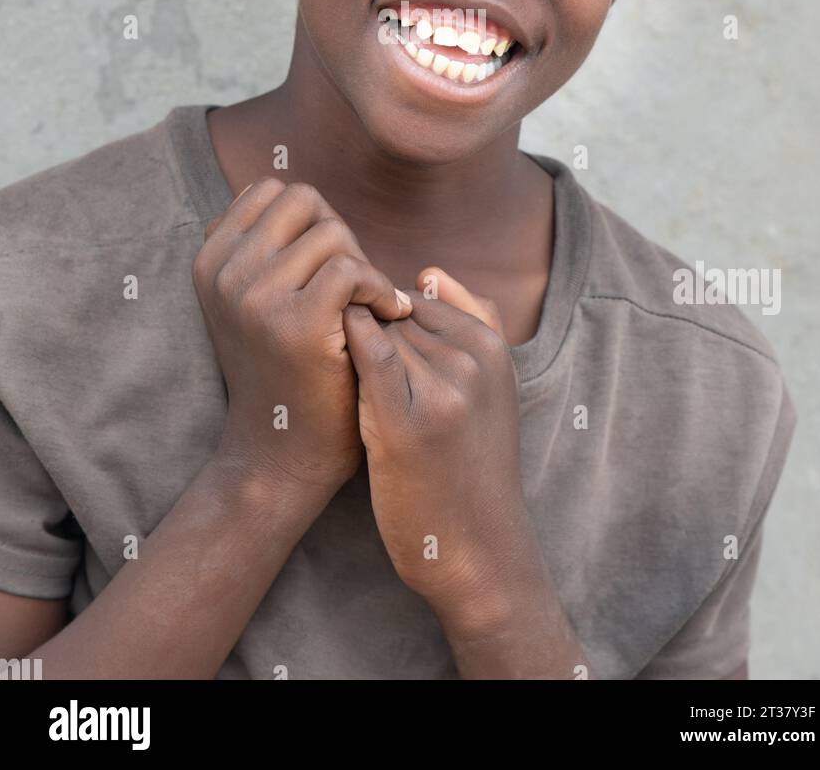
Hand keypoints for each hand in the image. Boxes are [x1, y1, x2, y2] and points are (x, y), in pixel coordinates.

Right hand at [192, 179, 410, 497]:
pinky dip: (381, 289)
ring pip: (332, 232)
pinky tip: (387, 318)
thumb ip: (261, 244)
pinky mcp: (296, 323)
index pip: (274, 190)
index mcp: (210, 258)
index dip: (312, 221)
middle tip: (353, 287)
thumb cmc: (284, 366)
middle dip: (337, 236)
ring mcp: (254, 296)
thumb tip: (277, 187)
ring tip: (365, 307)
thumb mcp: (254, 299)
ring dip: (362, 266)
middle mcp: (223, 271)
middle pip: (305, 200)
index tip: (326, 268)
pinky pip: (352, 269)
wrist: (282, 451)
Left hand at [342, 267, 538, 623]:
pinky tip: (326, 374)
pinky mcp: (406, 424)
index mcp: (492, 346)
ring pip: (375, 333)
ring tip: (333, 384)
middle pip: (393, 315)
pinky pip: (367, 357)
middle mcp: (472, 360)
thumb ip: (470, 321)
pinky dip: (343, 353)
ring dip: (347, 350)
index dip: (382, 327)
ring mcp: (442, 391)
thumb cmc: (471, 464)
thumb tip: (427, 270)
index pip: (417, 299)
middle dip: (365, 337)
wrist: (478, 549)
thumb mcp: (493, 386)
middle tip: (342, 376)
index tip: (367, 362)